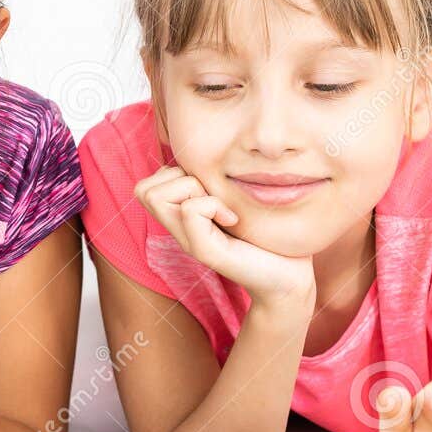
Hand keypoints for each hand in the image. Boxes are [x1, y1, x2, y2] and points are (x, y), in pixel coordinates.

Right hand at [135, 166, 314, 313]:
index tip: (209, 189)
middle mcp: (179, 231)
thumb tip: (205, 154)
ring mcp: (188, 243)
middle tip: (214, 196)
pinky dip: (214, 205)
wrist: (288, 276)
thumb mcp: (236, 199)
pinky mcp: (205, 252)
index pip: (145, 186)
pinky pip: (190, 209)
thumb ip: (216, 183)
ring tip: (222, 207)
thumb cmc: (266, 234)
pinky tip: (233, 219)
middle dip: (180, 179)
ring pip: (157, 195)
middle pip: (144, 189)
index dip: (173, 176)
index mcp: (182, 218)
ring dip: (193, 190)